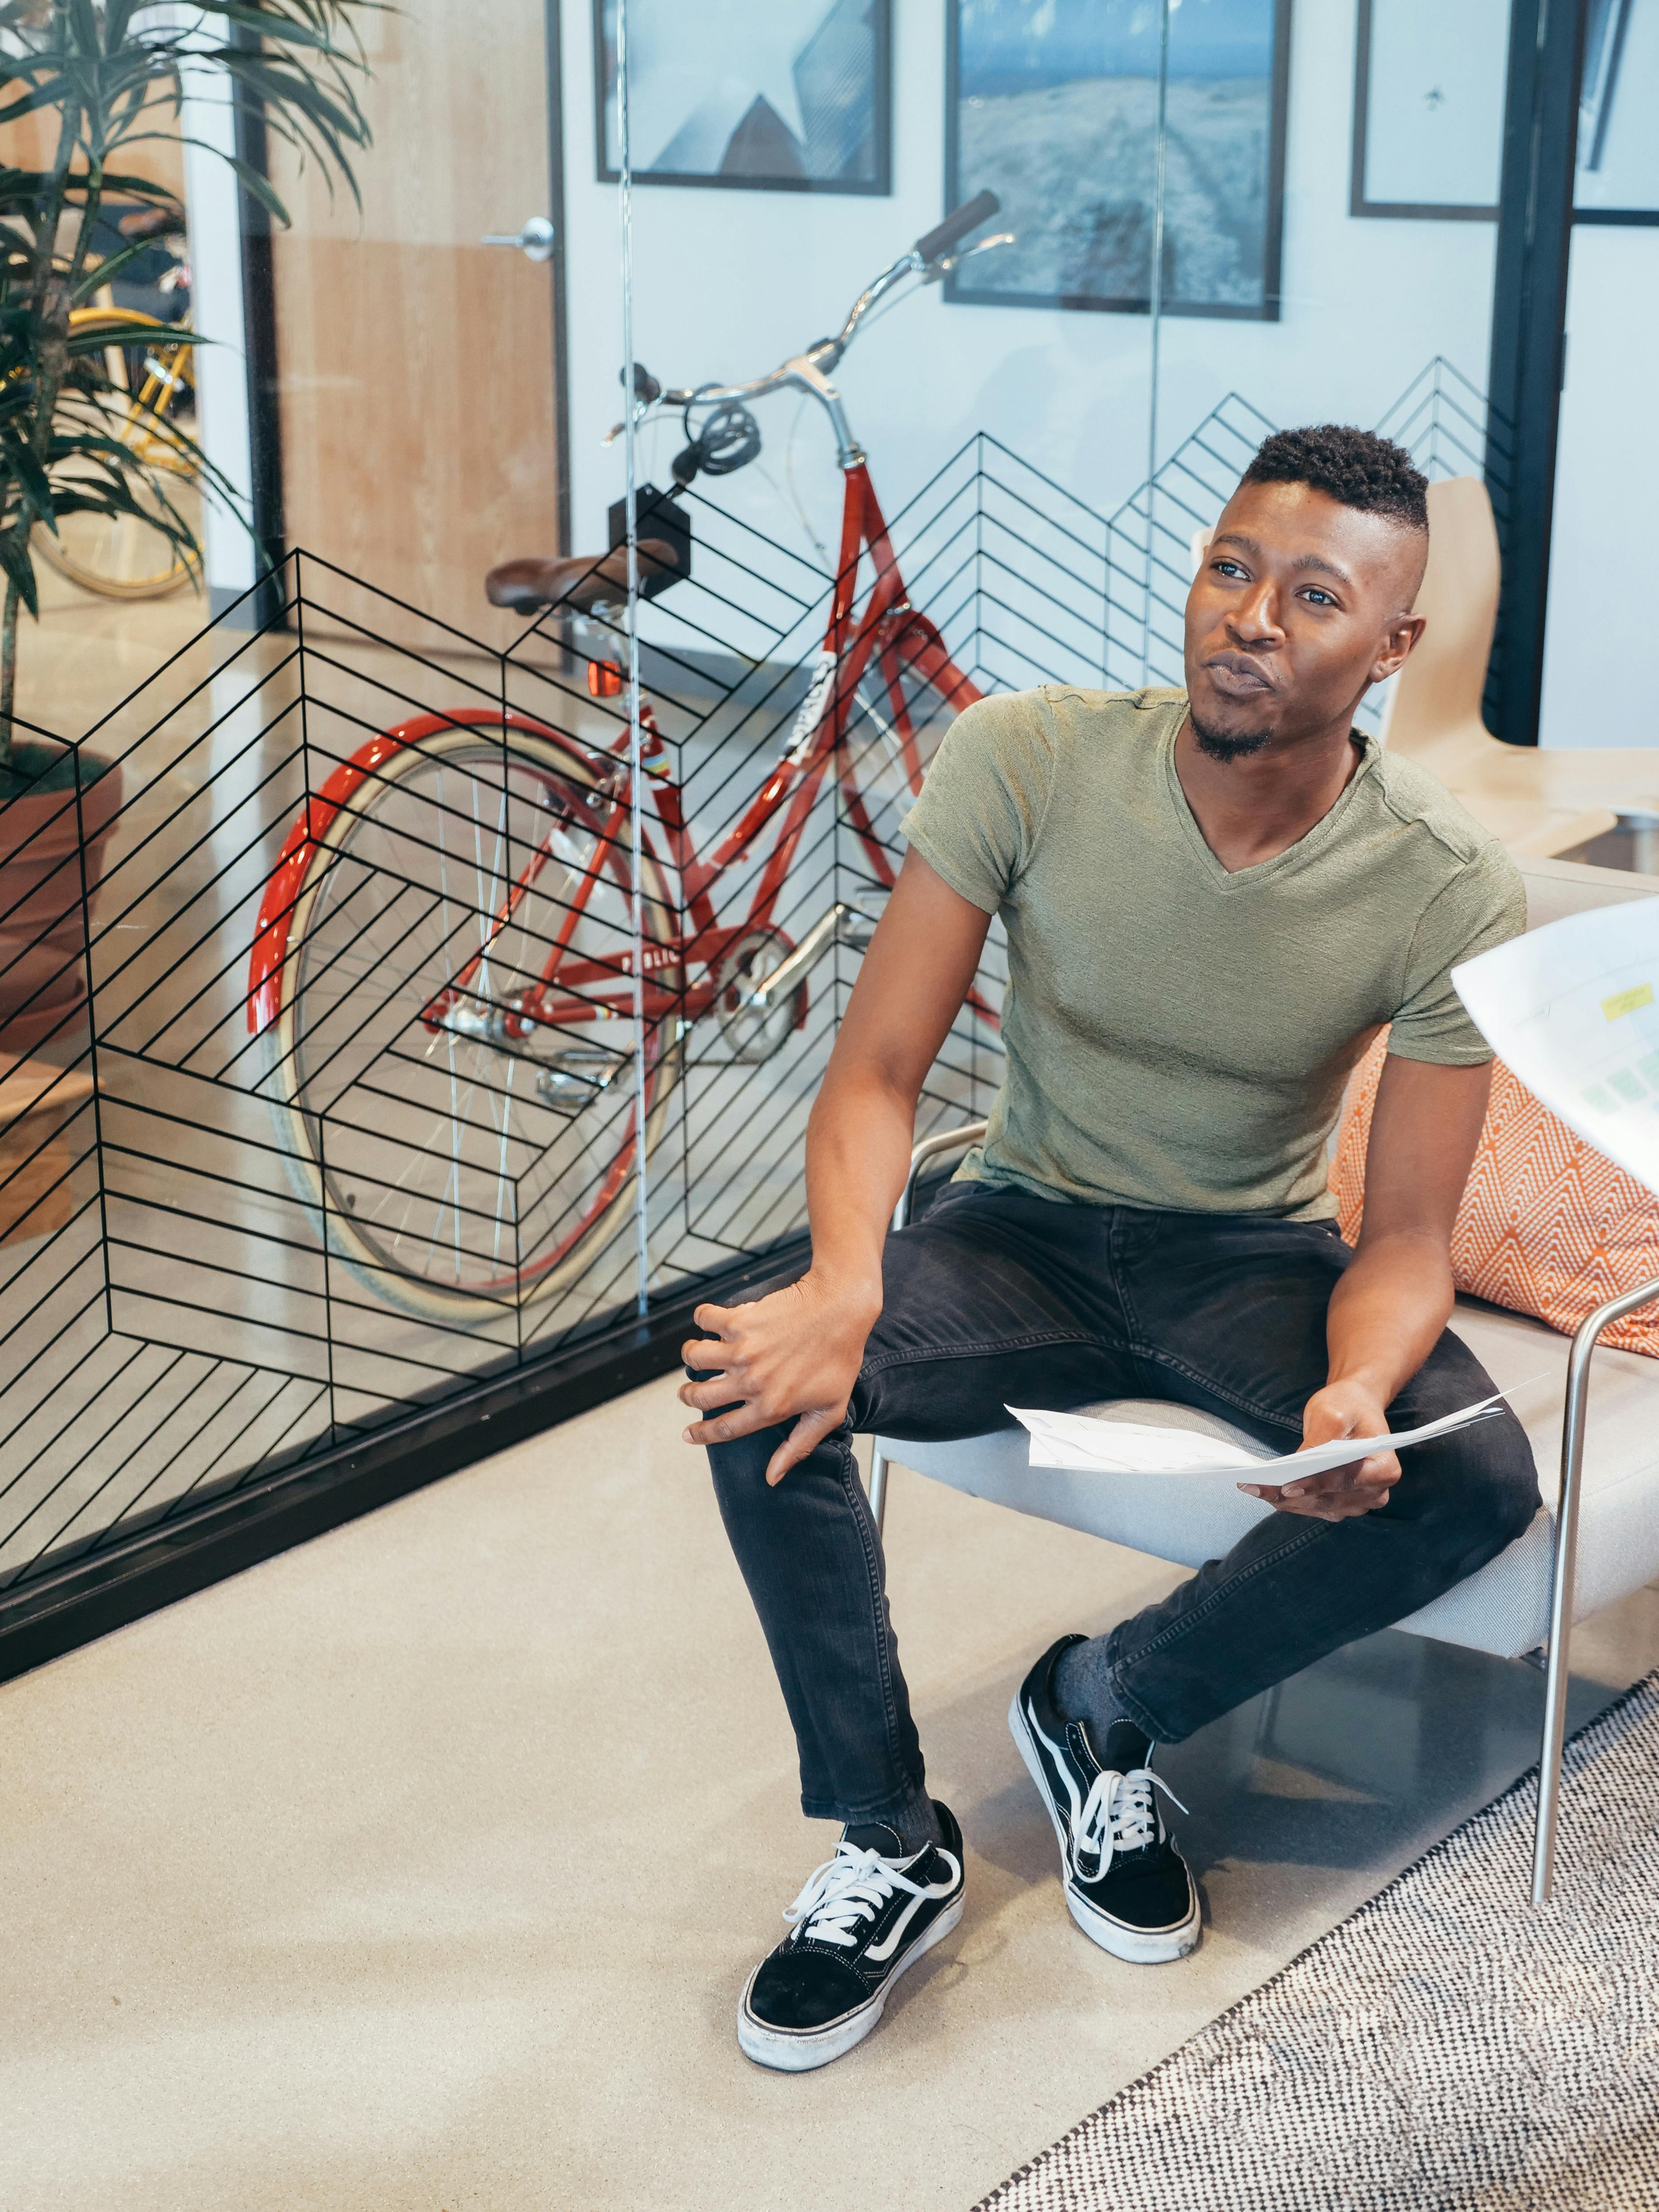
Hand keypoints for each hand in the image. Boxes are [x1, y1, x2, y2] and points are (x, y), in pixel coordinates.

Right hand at [679, 1271, 879, 1485]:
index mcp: (770, 1407)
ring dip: (691, 1357)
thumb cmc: (839, 1358)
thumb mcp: (828, 1412)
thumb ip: (798, 1447)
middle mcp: (751, 1381)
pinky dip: (703, 1318)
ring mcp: (743, 1350)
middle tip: (688, 1392)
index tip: (688, 1434)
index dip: (700, 1434)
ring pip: (694, 1357)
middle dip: (687, 1396)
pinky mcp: (740, 1320)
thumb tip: (773, 1477)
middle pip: (699, 1396)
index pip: (723, 1429)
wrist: (840, 1310)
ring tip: (698, 1355)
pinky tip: (711, 1321)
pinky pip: (705, 1319)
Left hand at [1239, 1378, 1400, 1521]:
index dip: (1315, 1485)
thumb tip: (1297, 1466)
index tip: (1286, 1487)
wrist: (1355, 1408)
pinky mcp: (1341, 1504)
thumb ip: (1320, 1441)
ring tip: (1255, 1489)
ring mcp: (1359, 1502)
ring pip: (1318, 1508)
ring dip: (1286, 1502)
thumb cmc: (1347, 1406)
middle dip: (1291, 1495)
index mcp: (1384, 1468)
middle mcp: (1375, 1492)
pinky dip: (1290, 1501)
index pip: (1345, 1480)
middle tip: (1257, 1487)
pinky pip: (1314, 1507)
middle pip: (1329, 1499)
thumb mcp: (1333, 1413)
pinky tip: (1266, 1491)